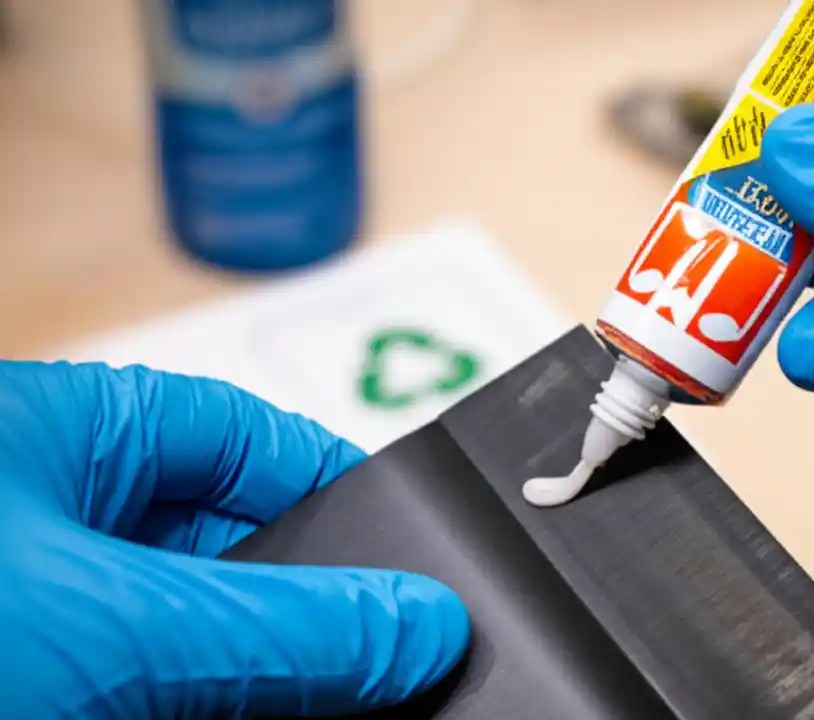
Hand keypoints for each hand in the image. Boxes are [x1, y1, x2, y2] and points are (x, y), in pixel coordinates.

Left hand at [0, 363, 469, 716]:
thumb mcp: (116, 619)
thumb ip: (281, 625)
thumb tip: (417, 625)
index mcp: (63, 431)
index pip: (243, 438)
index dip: (335, 489)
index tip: (408, 553)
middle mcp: (49, 511)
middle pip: (230, 544)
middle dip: (305, 603)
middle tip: (378, 657)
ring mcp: (41, 607)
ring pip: (193, 634)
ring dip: (261, 674)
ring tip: (334, 703)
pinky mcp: (40, 685)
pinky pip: (152, 690)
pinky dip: (217, 708)